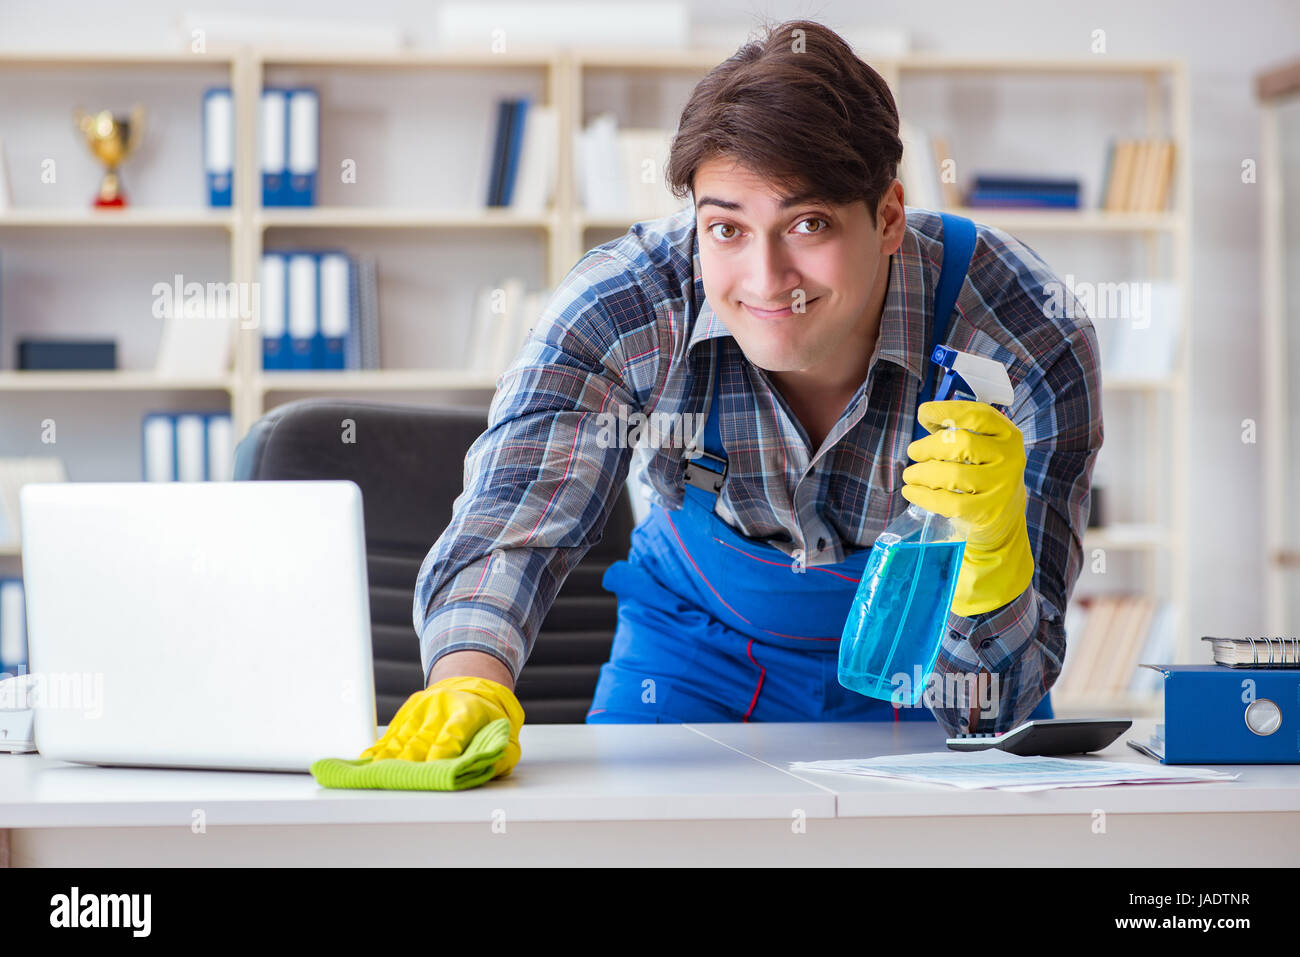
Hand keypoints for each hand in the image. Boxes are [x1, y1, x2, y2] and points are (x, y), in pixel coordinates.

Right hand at [360, 676, 525, 778]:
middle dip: (414, 765)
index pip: (451, 734)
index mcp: (467, 712)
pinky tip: (368, 765)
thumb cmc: (487, 722)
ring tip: (380, 779)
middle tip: (407, 785)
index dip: (441, 755)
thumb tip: (489, 770)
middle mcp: (440, 708)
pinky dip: (379, 753)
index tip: (435, 772)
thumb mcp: (503, 735)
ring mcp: (419, 710)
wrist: (470, 689)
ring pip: (402, 740)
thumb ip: (500, 755)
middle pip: (422, 741)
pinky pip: (390, 736)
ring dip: (392, 763)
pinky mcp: (405, 713)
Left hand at [900, 399, 1033, 616]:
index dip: (947, 410)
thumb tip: (926, 417)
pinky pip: (949, 502)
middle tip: (913, 451)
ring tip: (910, 474)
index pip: (978, 415)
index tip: (923, 413)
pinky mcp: (988, 512)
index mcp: (1008, 435)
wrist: (1004, 519)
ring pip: (953, 474)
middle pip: (961, 443)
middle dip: (929, 446)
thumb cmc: (985, 475)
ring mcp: (1001, 487)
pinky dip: (924, 496)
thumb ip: (959, 431)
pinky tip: (911, 492)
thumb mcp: (983, 449)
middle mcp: (1009, 458)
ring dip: (922, 473)